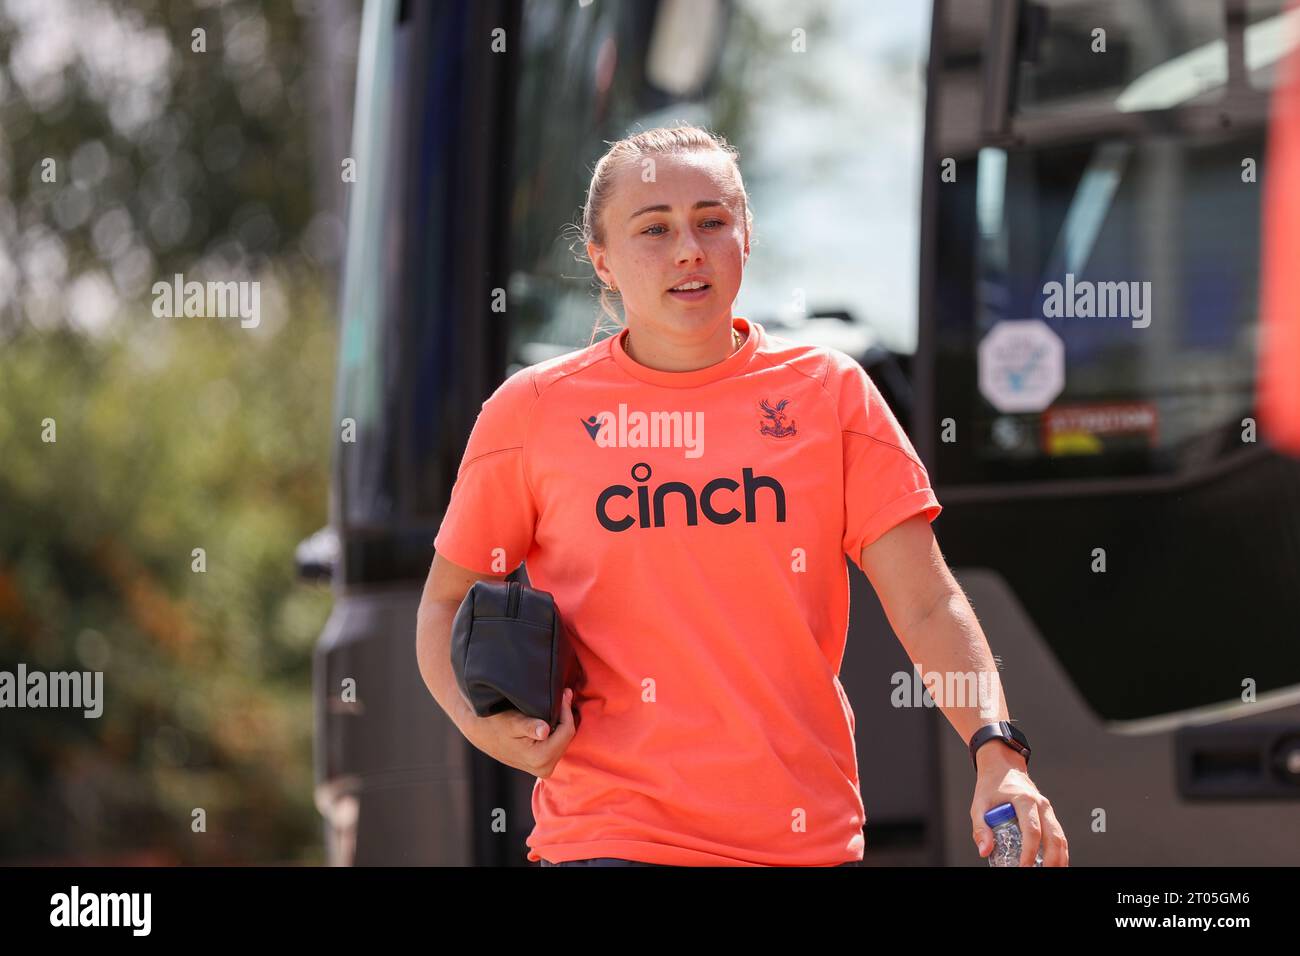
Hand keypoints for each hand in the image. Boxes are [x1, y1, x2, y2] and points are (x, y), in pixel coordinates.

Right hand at [460, 688, 577, 778]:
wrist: (481, 734)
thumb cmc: (495, 724)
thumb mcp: (512, 722)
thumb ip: (529, 726)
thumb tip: (545, 731)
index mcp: (539, 758)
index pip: (566, 731)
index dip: (566, 710)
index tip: (564, 693)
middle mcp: (544, 768)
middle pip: (567, 736)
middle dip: (566, 715)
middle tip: (564, 694)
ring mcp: (544, 769)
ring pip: (564, 740)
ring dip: (562, 721)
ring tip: (558, 702)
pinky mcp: (542, 765)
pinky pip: (558, 744)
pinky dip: (556, 730)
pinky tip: (551, 717)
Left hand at [970, 749, 1068, 865]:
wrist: (1002, 767)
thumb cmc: (991, 786)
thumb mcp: (979, 804)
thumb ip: (981, 827)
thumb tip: (985, 851)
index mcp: (1025, 800)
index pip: (1032, 831)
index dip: (1029, 852)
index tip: (1023, 867)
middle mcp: (1041, 804)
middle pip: (1053, 837)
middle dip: (1051, 860)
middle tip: (1041, 873)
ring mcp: (1047, 809)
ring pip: (1060, 837)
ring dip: (1059, 858)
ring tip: (1052, 872)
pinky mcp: (1048, 814)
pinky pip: (1058, 835)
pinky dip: (1059, 851)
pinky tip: (1054, 863)